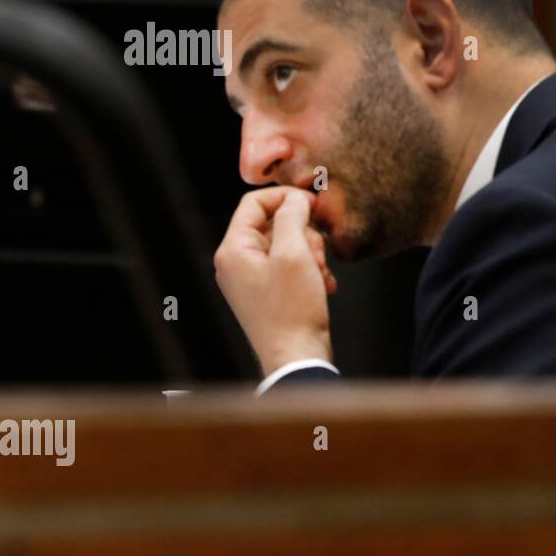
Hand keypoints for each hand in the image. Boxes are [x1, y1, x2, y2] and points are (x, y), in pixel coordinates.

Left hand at [214, 186, 336, 375]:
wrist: (297, 357)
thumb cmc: (292, 310)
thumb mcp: (294, 253)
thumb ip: (292, 217)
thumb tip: (297, 199)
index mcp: (234, 250)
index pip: (255, 203)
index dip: (286, 198)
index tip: (314, 204)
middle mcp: (237, 262)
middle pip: (274, 224)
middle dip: (303, 234)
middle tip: (317, 252)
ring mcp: (252, 279)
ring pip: (287, 245)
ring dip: (310, 254)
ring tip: (319, 274)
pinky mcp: (269, 292)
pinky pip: (291, 266)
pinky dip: (310, 270)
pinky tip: (322, 285)